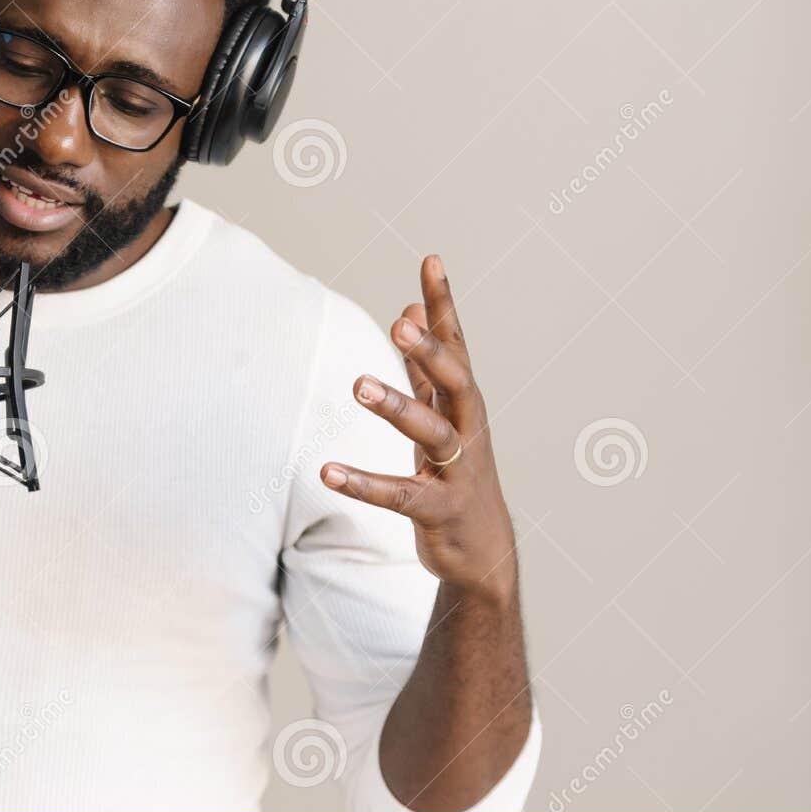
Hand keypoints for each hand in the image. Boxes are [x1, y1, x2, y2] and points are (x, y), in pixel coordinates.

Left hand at [320, 255, 517, 605]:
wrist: (484, 551)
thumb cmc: (458, 473)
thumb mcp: (444, 413)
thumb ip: (425, 365)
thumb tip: (410, 307)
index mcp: (465, 404)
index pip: (456, 345)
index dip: (444, 304)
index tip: (431, 260)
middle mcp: (468, 431)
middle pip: (455, 382)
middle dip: (430, 351)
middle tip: (399, 325)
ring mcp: (458, 472)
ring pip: (432, 434)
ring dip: (397, 408)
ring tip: (358, 384)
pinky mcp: (439, 511)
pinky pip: (400, 494)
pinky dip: (363, 483)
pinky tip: (326, 471)